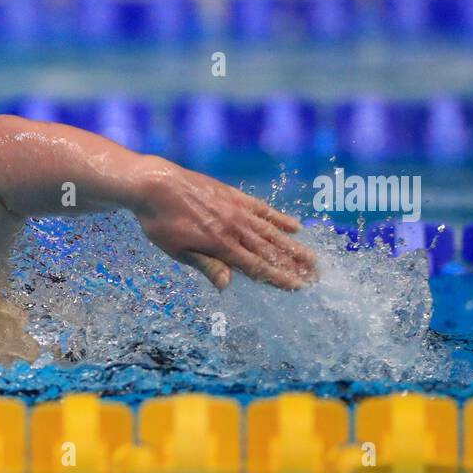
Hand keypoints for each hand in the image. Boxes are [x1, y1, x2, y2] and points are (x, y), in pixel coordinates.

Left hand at [132, 159, 316, 289]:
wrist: (155, 185)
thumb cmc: (161, 223)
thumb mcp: (178, 251)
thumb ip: (206, 265)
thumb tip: (228, 285)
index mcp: (222, 246)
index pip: (257, 266)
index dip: (279, 278)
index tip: (299, 287)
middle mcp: (235, 228)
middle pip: (271, 251)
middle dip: (294, 265)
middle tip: (316, 276)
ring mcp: (237, 210)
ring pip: (271, 232)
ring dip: (293, 246)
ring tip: (312, 258)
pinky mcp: (234, 196)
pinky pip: (263, 209)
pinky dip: (280, 219)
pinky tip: (295, 227)